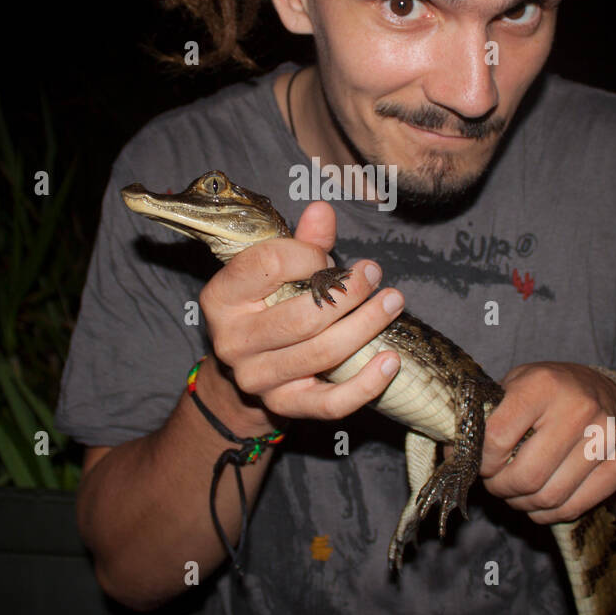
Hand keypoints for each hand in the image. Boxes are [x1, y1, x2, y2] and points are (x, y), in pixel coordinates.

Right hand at [199, 199, 403, 421]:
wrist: (247, 369)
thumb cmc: (265, 305)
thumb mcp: (274, 270)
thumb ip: (301, 241)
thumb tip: (323, 209)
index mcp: (222, 297)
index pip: (268, 265)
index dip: (308, 254)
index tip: (329, 256)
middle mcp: (233, 341)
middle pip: (302, 316)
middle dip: (348, 293)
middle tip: (375, 275)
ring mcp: (257, 378)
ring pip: (322, 354)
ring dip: (366, 326)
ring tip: (393, 303)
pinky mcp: (284, 406)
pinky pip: (331, 403)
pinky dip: (366, 384)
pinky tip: (392, 361)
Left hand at [477, 362, 615, 524]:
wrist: (603, 390)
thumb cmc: (548, 389)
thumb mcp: (514, 385)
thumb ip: (485, 415)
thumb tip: (455, 452)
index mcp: (543, 385)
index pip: (497, 438)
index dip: (480, 460)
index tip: (477, 462)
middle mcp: (579, 410)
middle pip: (525, 476)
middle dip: (499, 487)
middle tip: (493, 482)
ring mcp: (605, 438)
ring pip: (548, 498)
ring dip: (521, 503)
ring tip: (513, 490)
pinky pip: (574, 508)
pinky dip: (548, 514)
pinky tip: (538, 501)